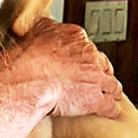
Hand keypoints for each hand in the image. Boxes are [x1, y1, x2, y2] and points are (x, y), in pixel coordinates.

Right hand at [0, 18, 122, 119]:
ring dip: (111, 91)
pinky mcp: (96, 100)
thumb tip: (44, 24)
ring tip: (110, 96)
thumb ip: (44, 27)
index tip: (82, 62)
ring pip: (112, 85)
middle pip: (103, 64)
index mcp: (76, 38)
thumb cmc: (26, 59)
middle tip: (95, 79)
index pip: (88, 47)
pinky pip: (110, 106)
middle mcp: (89, 56)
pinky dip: (111, 110)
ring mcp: (95, 78)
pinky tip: (111, 112)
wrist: (28, 80)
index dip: (85, 57)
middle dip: (100, 73)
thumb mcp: (33, 31)